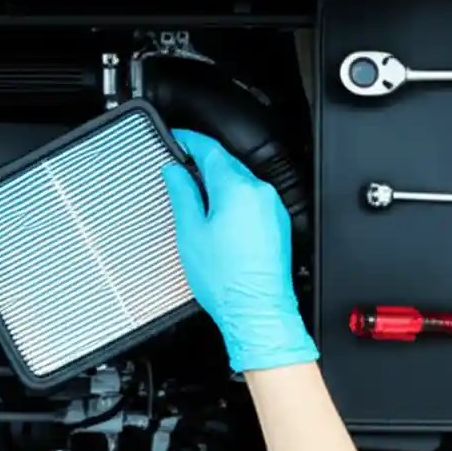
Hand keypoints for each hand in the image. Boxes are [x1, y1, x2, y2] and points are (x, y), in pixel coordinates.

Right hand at [161, 130, 317, 372]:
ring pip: (240, 182)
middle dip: (202, 164)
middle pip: (227, 164)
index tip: (176, 138)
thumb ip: (182, 193)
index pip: (211, 148)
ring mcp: (272, 208)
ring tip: (194, 201)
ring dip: (217, 184)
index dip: (189, 140)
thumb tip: (174, 170)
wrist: (257, 311)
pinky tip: (217, 218)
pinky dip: (233, 200)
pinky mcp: (276, 224)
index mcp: (238, 188)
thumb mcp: (190, 232)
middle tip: (178, 171)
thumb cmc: (226, 280)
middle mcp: (260, 193)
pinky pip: (251, 200)